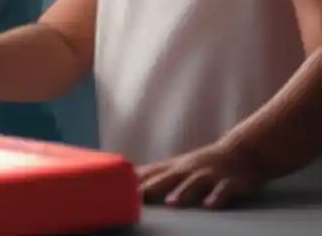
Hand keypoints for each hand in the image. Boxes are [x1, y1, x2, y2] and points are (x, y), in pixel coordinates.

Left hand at [137, 142, 262, 208]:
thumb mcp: (177, 167)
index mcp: (174, 169)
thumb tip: (125, 181)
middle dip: (151, 188)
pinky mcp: (230, 182)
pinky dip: (217, 197)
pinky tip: (210, 206)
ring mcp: (209, 175)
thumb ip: (153, 175)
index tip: (115, 191)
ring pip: (194, 183)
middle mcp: (188, 171)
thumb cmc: (202, 164)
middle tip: (135, 198)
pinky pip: (223, 190)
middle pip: (167, 179)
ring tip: (172, 203)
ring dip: (183, 192)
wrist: (242, 152)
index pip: (149, 175)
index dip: (133, 183)